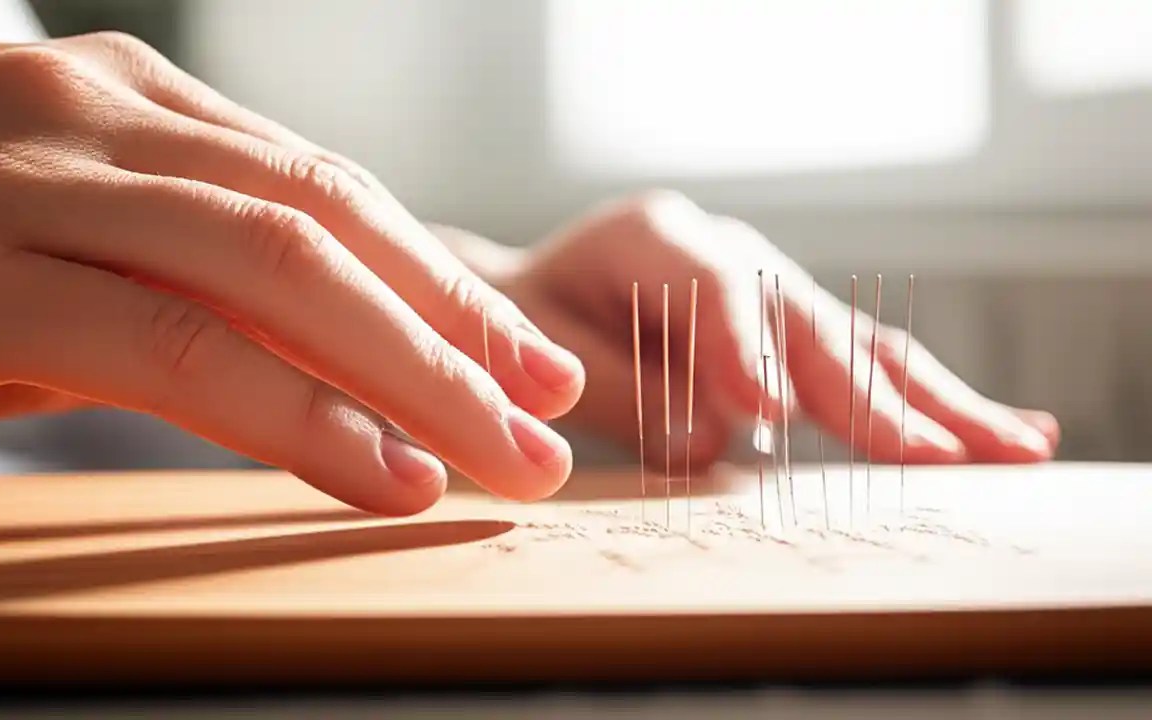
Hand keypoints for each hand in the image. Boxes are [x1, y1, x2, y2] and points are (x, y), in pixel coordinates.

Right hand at [0, 34, 584, 513]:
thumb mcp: (58, 240)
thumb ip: (187, 278)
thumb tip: (338, 361)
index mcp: (127, 101)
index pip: (325, 189)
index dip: (438, 278)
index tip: (524, 357)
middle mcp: (92, 117)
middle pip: (323, 221)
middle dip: (452, 326)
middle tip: (549, 413)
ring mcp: (25, 181)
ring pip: (269, 269)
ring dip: (408, 370)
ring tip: (501, 454)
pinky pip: (169, 341)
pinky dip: (293, 411)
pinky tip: (379, 467)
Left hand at [499, 192, 1058, 468]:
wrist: (538, 294)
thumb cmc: (523, 320)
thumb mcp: (534, 342)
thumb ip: (612, 384)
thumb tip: (709, 440)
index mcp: (651, 239)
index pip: (710, 290)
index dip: (743, 349)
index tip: (768, 412)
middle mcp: (730, 255)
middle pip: (810, 322)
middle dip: (869, 394)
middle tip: (928, 455)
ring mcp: (774, 291)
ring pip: (865, 345)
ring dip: (938, 403)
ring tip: (1015, 449)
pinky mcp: (799, 333)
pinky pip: (872, 365)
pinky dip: (935, 404)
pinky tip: (1012, 432)